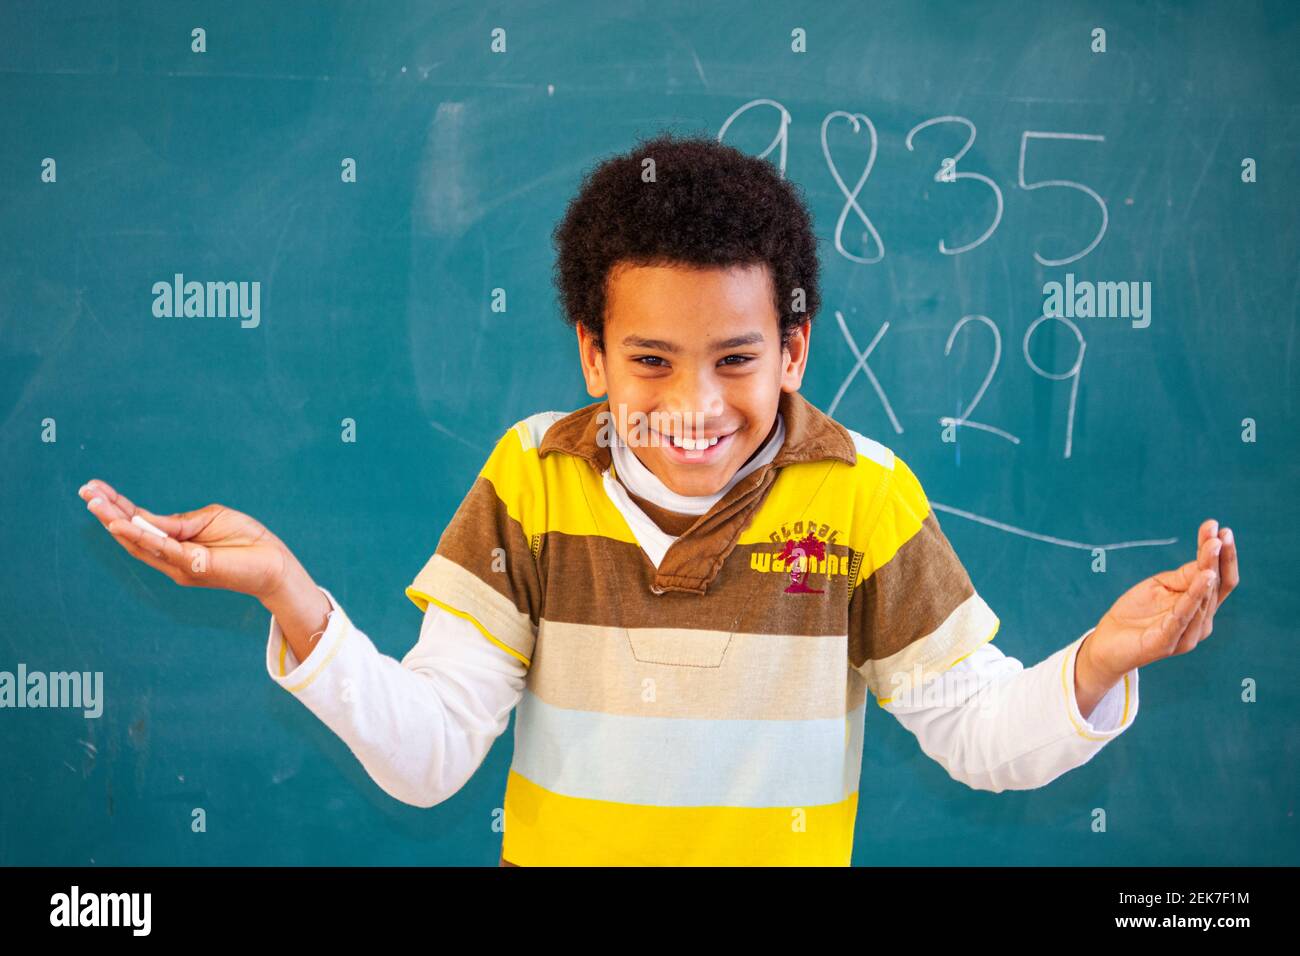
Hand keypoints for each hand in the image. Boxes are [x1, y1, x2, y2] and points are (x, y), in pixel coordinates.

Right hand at [78, 478, 293, 600]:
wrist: (275, 563)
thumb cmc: (245, 540)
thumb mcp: (208, 520)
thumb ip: (179, 522)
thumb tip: (152, 520)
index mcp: (175, 545)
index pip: (140, 524)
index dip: (117, 507)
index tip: (94, 488)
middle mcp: (171, 559)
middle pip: (132, 534)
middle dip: (107, 513)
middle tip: (85, 492)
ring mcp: (180, 565)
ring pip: (141, 542)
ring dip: (116, 521)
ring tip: (95, 503)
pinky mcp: (195, 566)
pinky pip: (164, 548)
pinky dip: (141, 535)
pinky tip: (121, 523)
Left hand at [1084, 519, 1239, 683]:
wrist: (1107, 643)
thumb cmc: (1136, 614)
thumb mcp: (1160, 586)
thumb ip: (1183, 577)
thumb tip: (1206, 559)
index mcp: (1200, 608)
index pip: (1220, 579)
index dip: (1224, 555)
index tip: (1221, 528)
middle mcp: (1200, 623)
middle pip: (1216, 586)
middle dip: (1218, 556)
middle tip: (1220, 533)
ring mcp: (1186, 635)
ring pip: (1203, 599)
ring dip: (1209, 570)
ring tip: (1213, 548)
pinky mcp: (1166, 642)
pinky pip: (1182, 616)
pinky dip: (1194, 596)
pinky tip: (1204, 577)